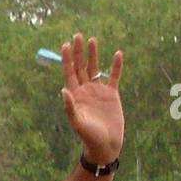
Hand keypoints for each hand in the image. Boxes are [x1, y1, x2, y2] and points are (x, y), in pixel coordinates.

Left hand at [61, 33, 124, 163]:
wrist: (105, 145)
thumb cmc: (89, 136)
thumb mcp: (78, 122)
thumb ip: (70, 107)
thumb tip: (63, 90)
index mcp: (75, 95)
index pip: (69, 73)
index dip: (67, 59)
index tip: (65, 44)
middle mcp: (85, 90)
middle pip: (81, 66)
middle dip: (78, 52)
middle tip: (77, 35)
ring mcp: (98, 91)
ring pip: (95, 68)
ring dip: (93, 54)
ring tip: (92, 39)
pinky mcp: (112, 94)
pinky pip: (114, 77)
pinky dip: (116, 66)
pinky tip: (117, 54)